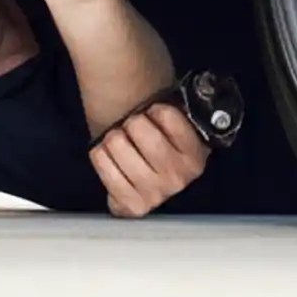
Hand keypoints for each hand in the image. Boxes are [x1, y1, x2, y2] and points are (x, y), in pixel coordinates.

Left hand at [89, 104, 210, 217]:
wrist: (157, 179)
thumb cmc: (165, 144)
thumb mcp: (180, 125)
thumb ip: (173, 110)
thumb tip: (151, 92)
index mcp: (195, 155)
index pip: (166, 115)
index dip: (154, 109)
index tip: (154, 115)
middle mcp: (178, 178)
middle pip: (137, 127)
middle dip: (131, 121)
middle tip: (134, 129)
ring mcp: (154, 194)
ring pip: (116, 142)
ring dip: (113, 137)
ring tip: (123, 144)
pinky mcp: (130, 204)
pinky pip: (101, 161)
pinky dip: (101, 154)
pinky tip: (113, 159)